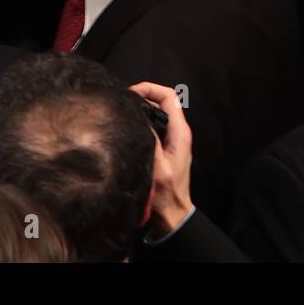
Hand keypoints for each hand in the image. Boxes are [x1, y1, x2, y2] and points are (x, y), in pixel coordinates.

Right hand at [130, 81, 193, 235]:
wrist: (172, 216)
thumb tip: (137, 116)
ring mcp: (173, 139)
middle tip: (123, 102)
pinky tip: (129, 126)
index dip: (150, 88)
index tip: (131, 93)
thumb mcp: (156, 166)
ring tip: (124, 111)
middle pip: (163, 101)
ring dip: (142, 108)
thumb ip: (149, 140)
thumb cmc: (165, 195)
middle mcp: (179, 132)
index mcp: (180, 133)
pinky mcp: (166, 147)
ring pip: (158, 112)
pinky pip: (155, 124)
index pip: (169, 96)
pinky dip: (142, 120)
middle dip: (143, 95)